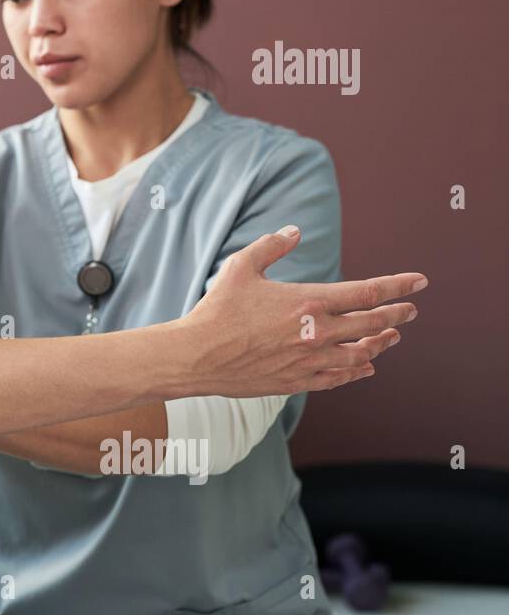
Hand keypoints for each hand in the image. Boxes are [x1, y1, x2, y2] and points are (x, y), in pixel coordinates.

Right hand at [181, 227, 425, 396]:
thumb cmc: (216, 309)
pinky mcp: (297, 381)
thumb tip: (294, 232)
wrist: (197, 356)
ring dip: (380, 344)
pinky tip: (365, 367)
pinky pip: (338, 379)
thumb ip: (271, 246)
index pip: (368, 292)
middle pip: (372, 324)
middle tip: (411, 310)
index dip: (397, 286)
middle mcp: (317, 333)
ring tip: (391, 337)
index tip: (418, 282)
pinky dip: (357, 372)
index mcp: (309, 302)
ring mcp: (310, 361)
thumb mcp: (240, 267)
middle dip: (397, 315)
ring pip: (360, 354)